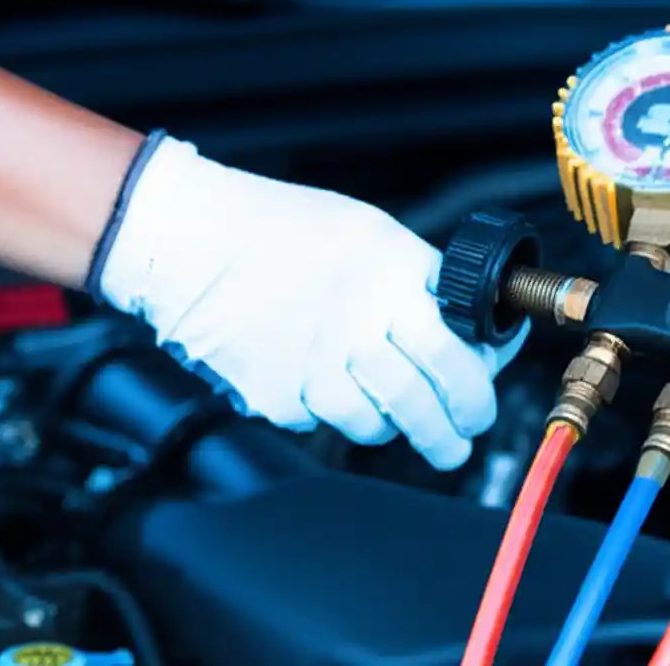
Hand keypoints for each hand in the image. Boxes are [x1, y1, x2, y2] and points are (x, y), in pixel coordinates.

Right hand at [96, 136, 524, 469]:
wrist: (187, 236)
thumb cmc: (278, 228)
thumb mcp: (371, 235)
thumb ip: (420, 285)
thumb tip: (470, 335)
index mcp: (392, 277)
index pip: (460, 351)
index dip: (480, 385)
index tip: (481, 396)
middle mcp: (359, 322)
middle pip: (427, 402)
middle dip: (453, 433)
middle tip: (458, 441)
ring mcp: (315, 364)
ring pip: (379, 425)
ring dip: (395, 429)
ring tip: (398, 419)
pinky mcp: (275, 394)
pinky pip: (320, 424)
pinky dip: (328, 414)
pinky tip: (321, 384)